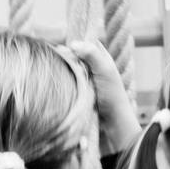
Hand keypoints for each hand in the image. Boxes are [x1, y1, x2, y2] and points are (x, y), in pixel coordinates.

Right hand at [68, 39, 139, 153]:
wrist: (112, 124)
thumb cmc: (112, 96)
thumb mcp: (104, 71)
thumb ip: (91, 54)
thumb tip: (73, 43)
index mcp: (102, 59)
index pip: (86, 43)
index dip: (76, 43)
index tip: (66, 47)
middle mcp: (93, 68)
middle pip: (76, 56)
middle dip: (68, 57)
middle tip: (58, 59)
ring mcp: (86, 81)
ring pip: (70, 69)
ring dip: (64, 70)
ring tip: (57, 71)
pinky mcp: (79, 93)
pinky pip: (68, 83)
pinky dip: (63, 82)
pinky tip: (58, 82)